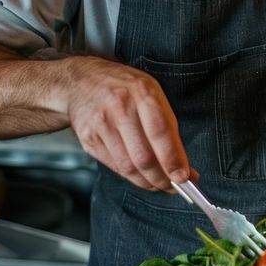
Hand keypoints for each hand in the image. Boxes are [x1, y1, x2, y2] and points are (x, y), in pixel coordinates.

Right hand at [64, 56, 191, 190]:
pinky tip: (139, 175)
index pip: (160, 132)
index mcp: (141, 91)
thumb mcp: (151, 92)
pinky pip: (114, 166)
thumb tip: (183, 163)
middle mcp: (119, 106)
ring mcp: (101, 123)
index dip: (173, 159)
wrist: (82, 80)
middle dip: (162, 178)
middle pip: (143, 156)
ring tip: (158, 183)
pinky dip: (130, 176)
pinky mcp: (87, 138)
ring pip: (128, 166)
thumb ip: (168, 126)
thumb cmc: (123, 87)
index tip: (184, 177)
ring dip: (147, 182)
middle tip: (173, 186)